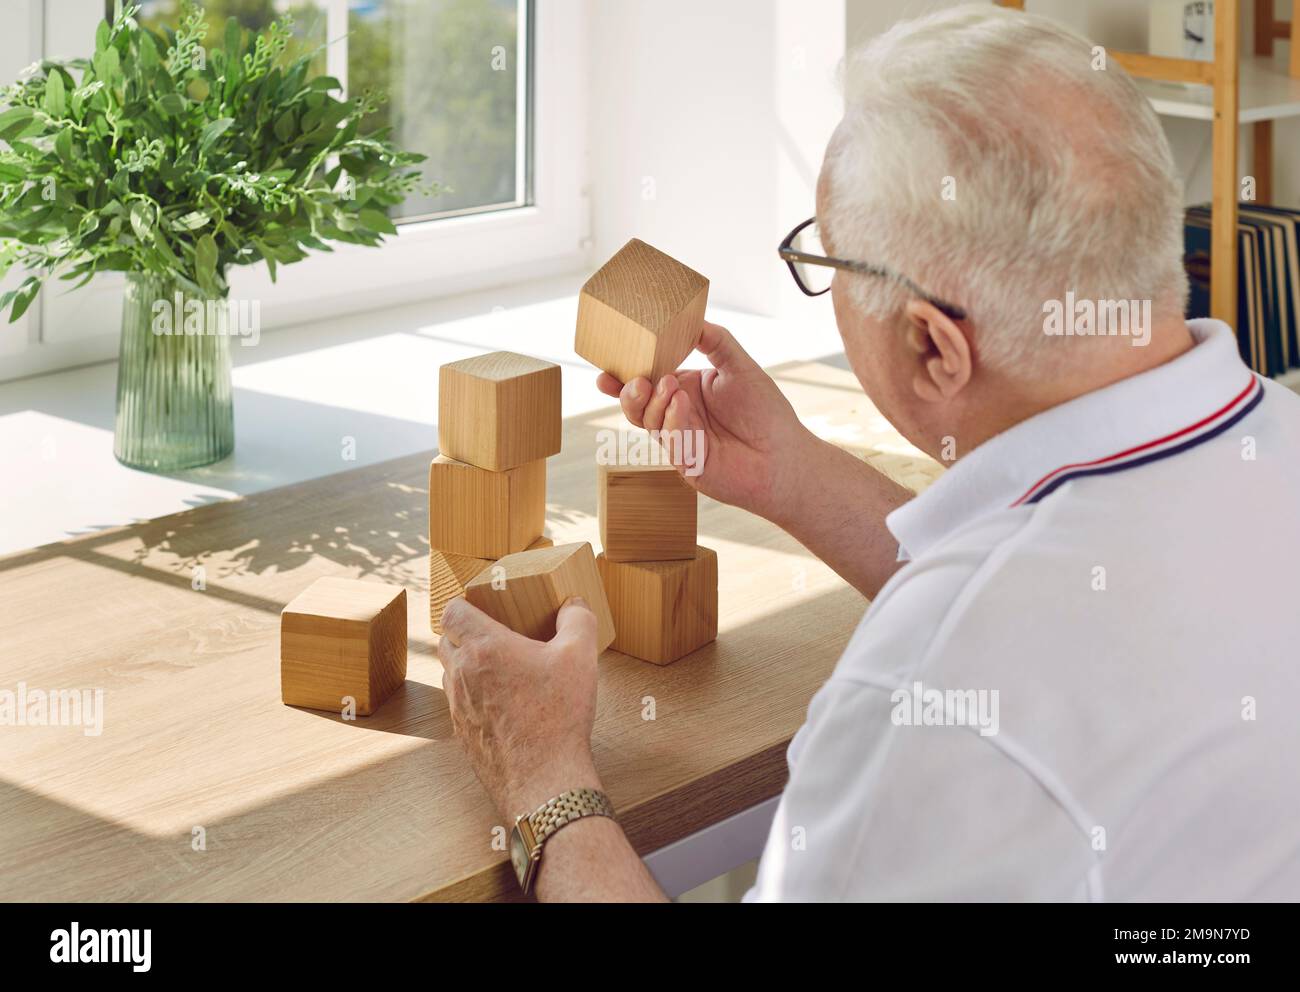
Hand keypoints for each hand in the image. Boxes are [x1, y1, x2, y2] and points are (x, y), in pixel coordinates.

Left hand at [438, 596, 603, 818]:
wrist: (544, 779)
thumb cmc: (558, 716)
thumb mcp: (580, 657)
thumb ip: (578, 620)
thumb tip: (573, 605)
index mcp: (484, 648)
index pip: (452, 612)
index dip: (464, 604)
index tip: (482, 607)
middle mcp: (462, 674)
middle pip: (445, 641)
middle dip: (464, 634)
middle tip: (494, 636)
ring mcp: (458, 707)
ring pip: (450, 674)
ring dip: (467, 666)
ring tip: (500, 670)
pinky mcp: (462, 734)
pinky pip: (459, 704)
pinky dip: (474, 697)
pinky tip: (504, 704)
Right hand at [597, 321, 812, 522]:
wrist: (784, 456)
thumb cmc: (766, 414)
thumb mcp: (740, 366)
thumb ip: (716, 341)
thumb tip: (693, 318)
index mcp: (684, 390)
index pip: (647, 379)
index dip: (623, 376)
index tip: (607, 369)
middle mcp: (677, 415)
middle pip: (637, 404)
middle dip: (629, 392)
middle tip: (637, 380)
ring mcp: (679, 440)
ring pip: (649, 422)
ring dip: (653, 403)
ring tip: (668, 385)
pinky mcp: (686, 463)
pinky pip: (670, 441)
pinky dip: (672, 421)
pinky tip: (682, 405)